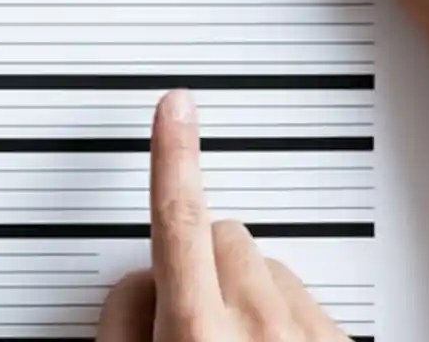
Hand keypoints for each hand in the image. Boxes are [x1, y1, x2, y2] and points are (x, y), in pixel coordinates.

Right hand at [95, 91, 348, 341]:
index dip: (173, 156)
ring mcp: (308, 338)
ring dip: (247, 297)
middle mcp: (259, 330)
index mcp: (197, 334)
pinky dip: (285, 324)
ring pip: (269, 269)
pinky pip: (306, 303)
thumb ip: (120, 321)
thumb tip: (138, 281)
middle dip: (201, 263)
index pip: (179, 220)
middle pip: (224, 240)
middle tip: (187, 322)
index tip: (176, 109)